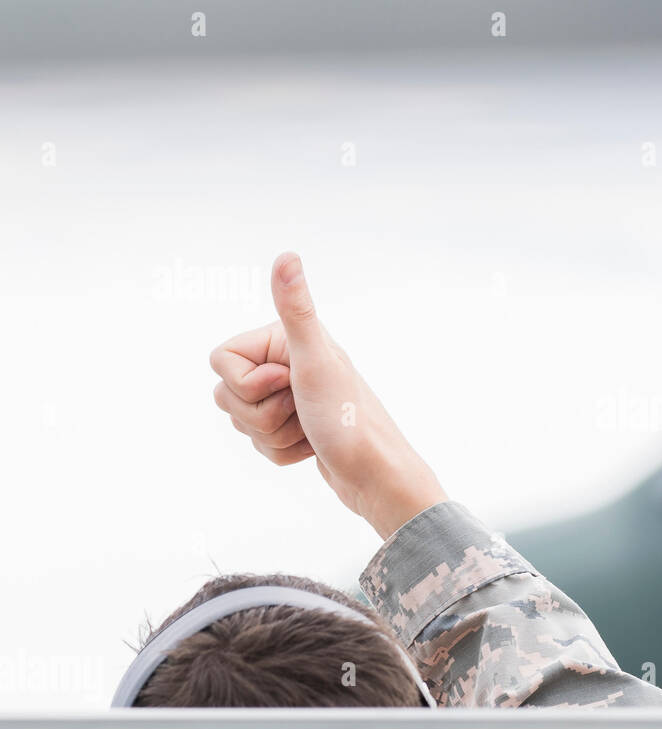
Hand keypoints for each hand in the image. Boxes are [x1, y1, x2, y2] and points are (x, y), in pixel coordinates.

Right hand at [209, 252, 447, 537]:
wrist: (375, 472)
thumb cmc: (347, 416)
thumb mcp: (316, 360)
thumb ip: (297, 310)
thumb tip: (288, 256)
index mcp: (284, 340)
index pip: (220, 360)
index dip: (247, 383)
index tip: (287, 384)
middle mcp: (285, 362)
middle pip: (226, 394)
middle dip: (260, 415)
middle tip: (301, 410)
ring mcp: (288, 396)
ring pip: (240, 421)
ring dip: (273, 435)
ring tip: (309, 429)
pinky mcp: (291, 427)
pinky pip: (259, 444)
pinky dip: (282, 452)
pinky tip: (311, 446)